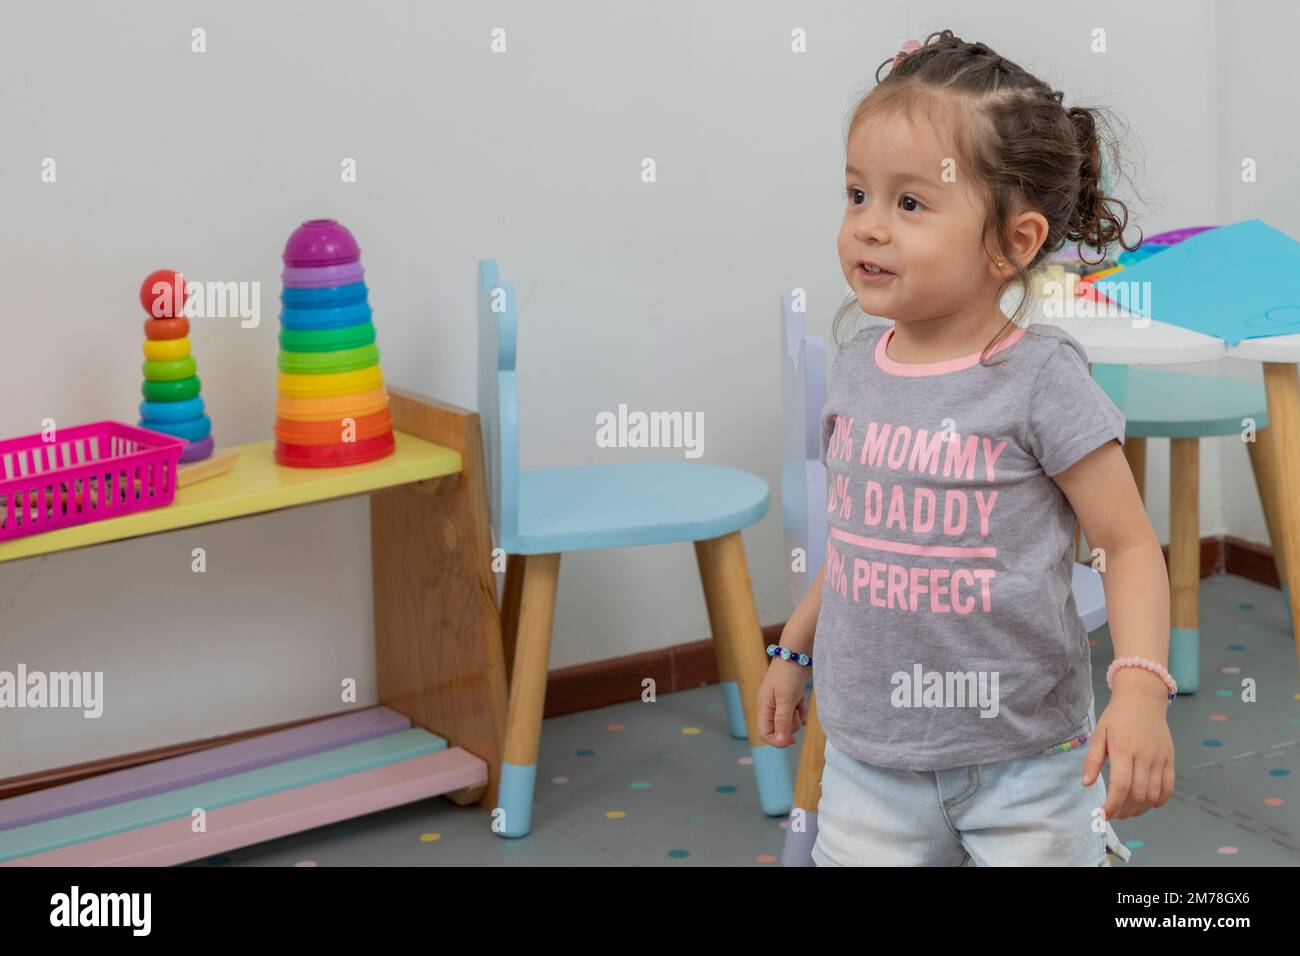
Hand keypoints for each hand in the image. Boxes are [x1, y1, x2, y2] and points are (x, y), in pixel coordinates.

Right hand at [757, 661, 808, 747]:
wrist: (797, 654)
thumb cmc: (789, 675)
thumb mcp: (786, 699)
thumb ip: (782, 721)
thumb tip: (781, 741)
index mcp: (764, 706)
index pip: (764, 732)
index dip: (777, 740)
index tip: (792, 741)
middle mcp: (769, 705)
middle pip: (778, 729)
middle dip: (790, 726)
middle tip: (797, 716)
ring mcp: (779, 701)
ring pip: (788, 721)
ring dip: (796, 717)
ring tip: (800, 705)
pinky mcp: (788, 697)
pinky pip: (794, 712)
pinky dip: (800, 711)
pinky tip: (803, 704)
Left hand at [1082, 669, 1174, 819]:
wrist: (1143, 699)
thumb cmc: (1117, 716)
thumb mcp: (1099, 734)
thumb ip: (1093, 760)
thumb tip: (1086, 783)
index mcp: (1123, 749)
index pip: (1121, 786)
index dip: (1113, 805)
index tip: (1104, 814)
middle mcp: (1144, 756)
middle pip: (1137, 794)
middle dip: (1124, 811)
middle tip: (1114, 815)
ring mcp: (1159, 759)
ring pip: (1153, 795)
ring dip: (1140, 809)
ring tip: (1127, 811)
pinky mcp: (1170, 760)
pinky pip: (1168, 788)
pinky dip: (1159, 801)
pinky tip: (1146, 803)